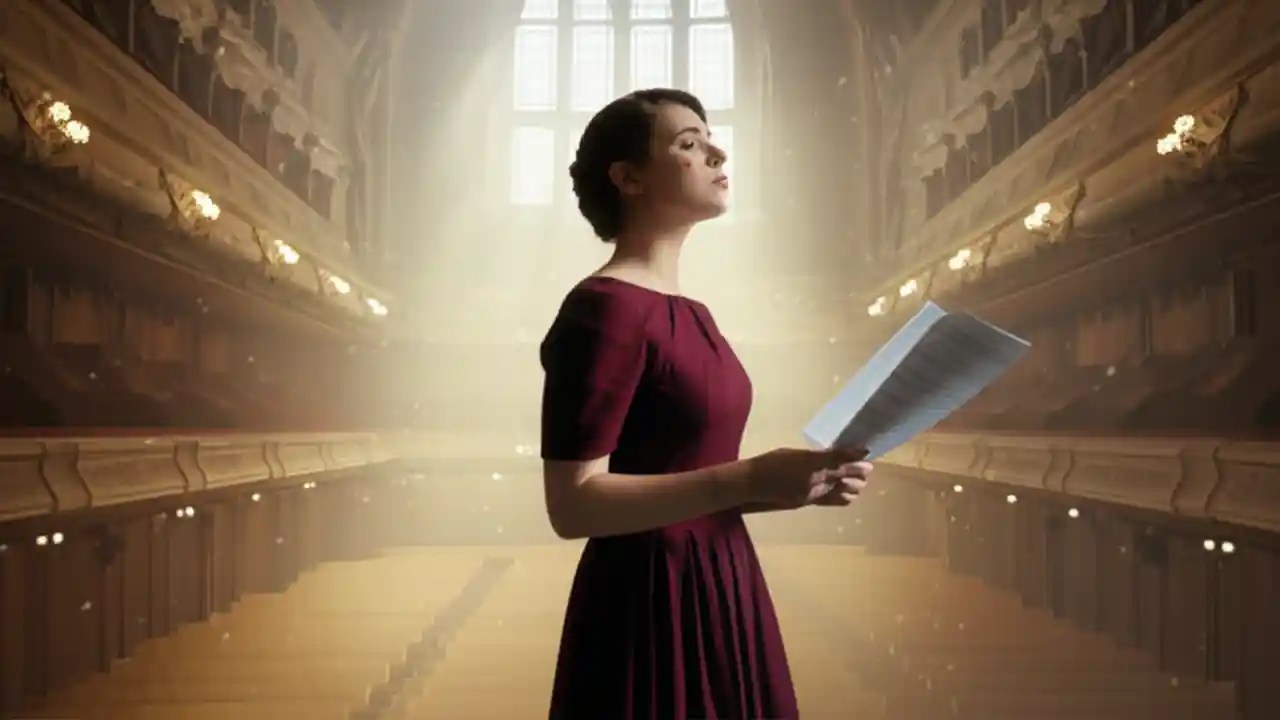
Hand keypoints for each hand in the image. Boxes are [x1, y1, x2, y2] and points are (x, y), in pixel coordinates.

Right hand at [745, 447, 872, 508]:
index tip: (866, 450)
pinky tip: (849, 492)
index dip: (855, 454)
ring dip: (855, 484)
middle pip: (846, 475)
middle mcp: (815, 478)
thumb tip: (833, 456)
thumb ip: (815, 456)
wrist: (754, 483)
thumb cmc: (771, 462)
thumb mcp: (793, 452)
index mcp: (809, 461)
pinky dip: (845, 495)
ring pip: (845, 491)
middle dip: (860, 470)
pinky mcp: (811, 502)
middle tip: (867, 466)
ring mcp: (814, 493)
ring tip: (859, 479)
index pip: (839, 457)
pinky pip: (835, 501)